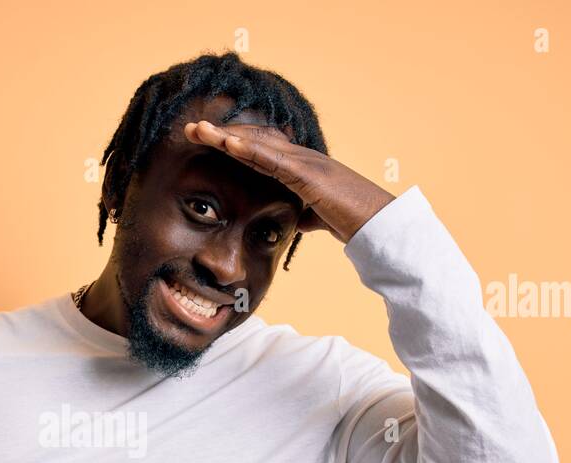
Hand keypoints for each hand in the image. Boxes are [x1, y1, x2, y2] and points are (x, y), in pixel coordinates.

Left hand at [183, 119, 394, 242]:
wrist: (380, 225)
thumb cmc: (352, 220)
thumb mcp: (317, 217)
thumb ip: (303, 212)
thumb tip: (292, 219)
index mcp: (300, 167)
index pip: (259, 149)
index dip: (231, 144)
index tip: (205, 142)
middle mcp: (302, 157)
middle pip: (254, 139)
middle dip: (221, 134)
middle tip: (190, 129)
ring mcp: (306, 162)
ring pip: (259, 143)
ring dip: (226, 136)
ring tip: (198, 130)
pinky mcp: (310, 174)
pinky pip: (274, 159)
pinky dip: (249, 149)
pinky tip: (227, 144)